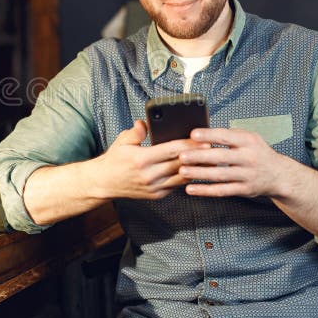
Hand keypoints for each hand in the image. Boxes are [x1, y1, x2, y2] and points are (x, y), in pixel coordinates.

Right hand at [88, 120, 208, 199]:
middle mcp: (149, 175)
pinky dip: (186, 178)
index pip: (171, 150)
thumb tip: (144, 122)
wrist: (103, 183)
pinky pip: (176, 186)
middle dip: (198, 155)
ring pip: (182, 178)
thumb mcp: (122, 142)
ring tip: (211, 160)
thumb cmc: (113, 160)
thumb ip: (136, 132)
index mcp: (141, 159)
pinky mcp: (156, 195)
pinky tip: (197, 171)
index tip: (203, 139)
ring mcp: (154, 187)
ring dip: (197, 169)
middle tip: (214, 148)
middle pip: (180, 164)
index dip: (189, 144)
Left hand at [177, 128, 293, 197]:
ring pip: (220, 175)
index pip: (226, 136)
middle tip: (182, 156)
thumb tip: (203, 133)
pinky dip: (205, 190)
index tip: (193, 134)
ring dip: (199, 174)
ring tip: (183, 171)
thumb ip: (229, 136)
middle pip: (221, 157)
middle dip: (200, 156)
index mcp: (249, 141)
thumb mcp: (250, 138)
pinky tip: (191, 189)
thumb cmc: (258, 153)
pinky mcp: (244, 190)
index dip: (209, 135)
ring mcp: (247, 175)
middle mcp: (249, 158)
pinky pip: (222, 191)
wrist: (279, 175)